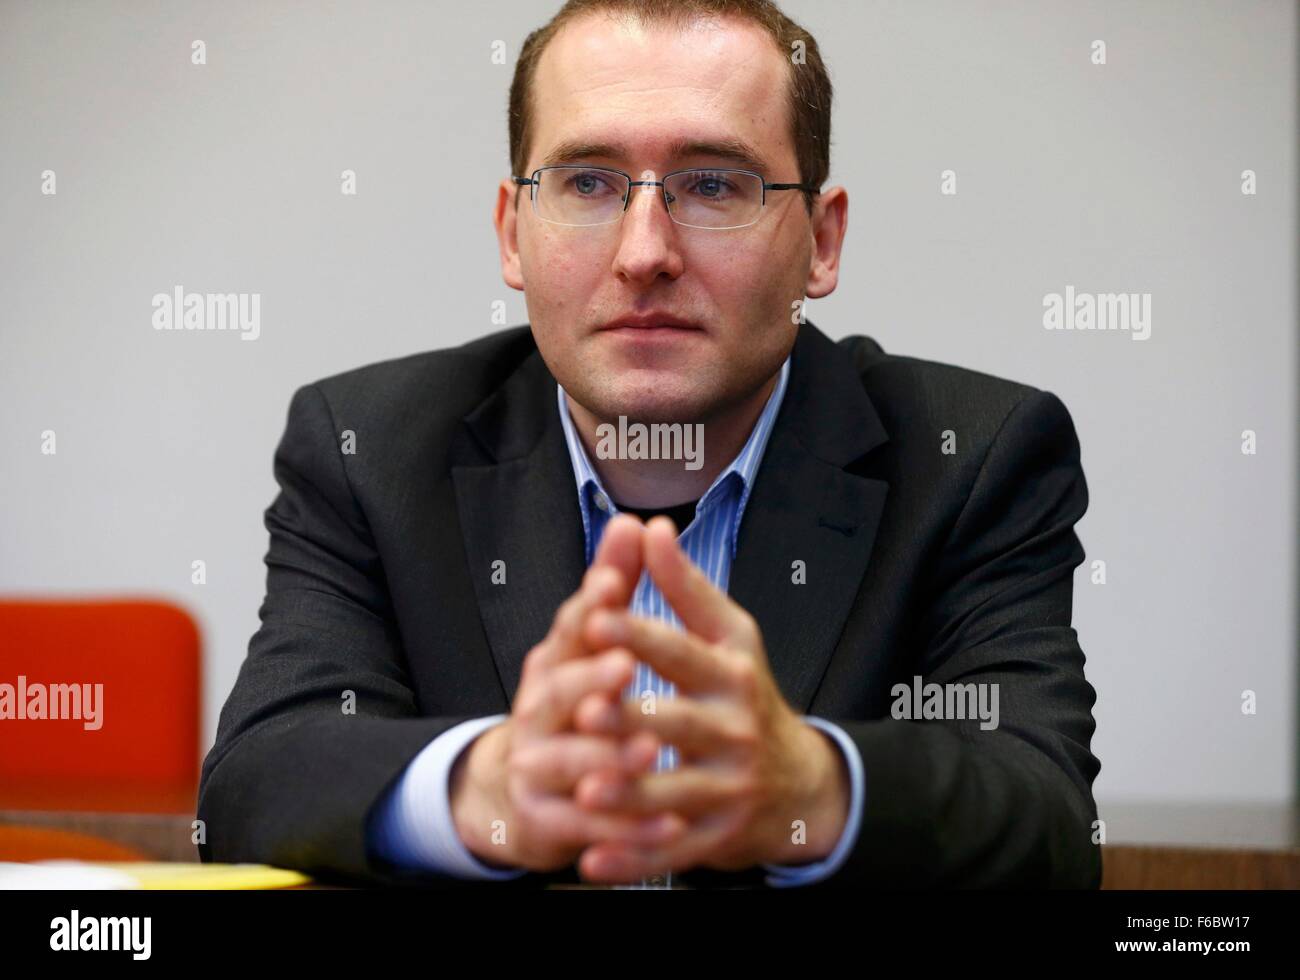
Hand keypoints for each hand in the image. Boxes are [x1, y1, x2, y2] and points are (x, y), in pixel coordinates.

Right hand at [450, 514, 686, 871]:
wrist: (520, 789)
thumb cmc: (572, 702)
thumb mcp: (589, 644)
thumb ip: (614, 585)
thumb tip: (635, 521)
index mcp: (553, 661)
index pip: (567, 626)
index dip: (589, 604)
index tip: (614, 581)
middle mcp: (537, 710)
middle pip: (556, 691)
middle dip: (591, 678)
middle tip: (625, 667)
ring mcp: (536, 765)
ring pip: (569, 761)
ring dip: (607, 754)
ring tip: (650, 747)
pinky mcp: (548, 818)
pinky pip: (587, 826)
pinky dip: (628, 830)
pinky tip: (669, 825)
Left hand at [570, 516, 850, 882]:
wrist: (802, 784)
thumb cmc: (746, 695)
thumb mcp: (728, 635)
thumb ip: (683, 586)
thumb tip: (650, 525)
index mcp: (730, 675)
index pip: (681, 652)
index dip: (640, 635)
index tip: (596, 618)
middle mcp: (735, 731)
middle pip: (677, 724)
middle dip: (629, 719)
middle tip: (581, 711)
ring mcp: (729, 788)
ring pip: (675, 793)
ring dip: (629, 795)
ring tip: (583, 792)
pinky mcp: (719, 837)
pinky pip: (673, 851)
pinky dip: (633, 861)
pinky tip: (593, 862)